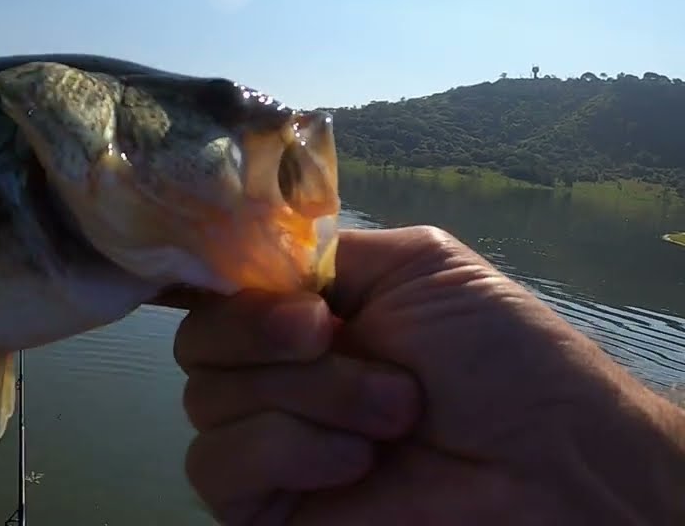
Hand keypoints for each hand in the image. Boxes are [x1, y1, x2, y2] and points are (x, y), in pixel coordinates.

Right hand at [165, 226, 684, 524]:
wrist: (551, 462)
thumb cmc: (499, 357)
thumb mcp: (418, 263)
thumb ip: (323, 248)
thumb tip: (249, 255)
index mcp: (303, 317)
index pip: (217, 292)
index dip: (230, 285)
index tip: (287, 292)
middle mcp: (274, 376)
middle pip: (198, 342)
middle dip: (269, 336)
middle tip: (338, 339)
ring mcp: (265, 445)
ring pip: (206, 400)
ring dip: (307, 396)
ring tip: (391, 416)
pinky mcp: (261, 508)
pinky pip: (216, 464)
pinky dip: (284, 451)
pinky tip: (355, 462)